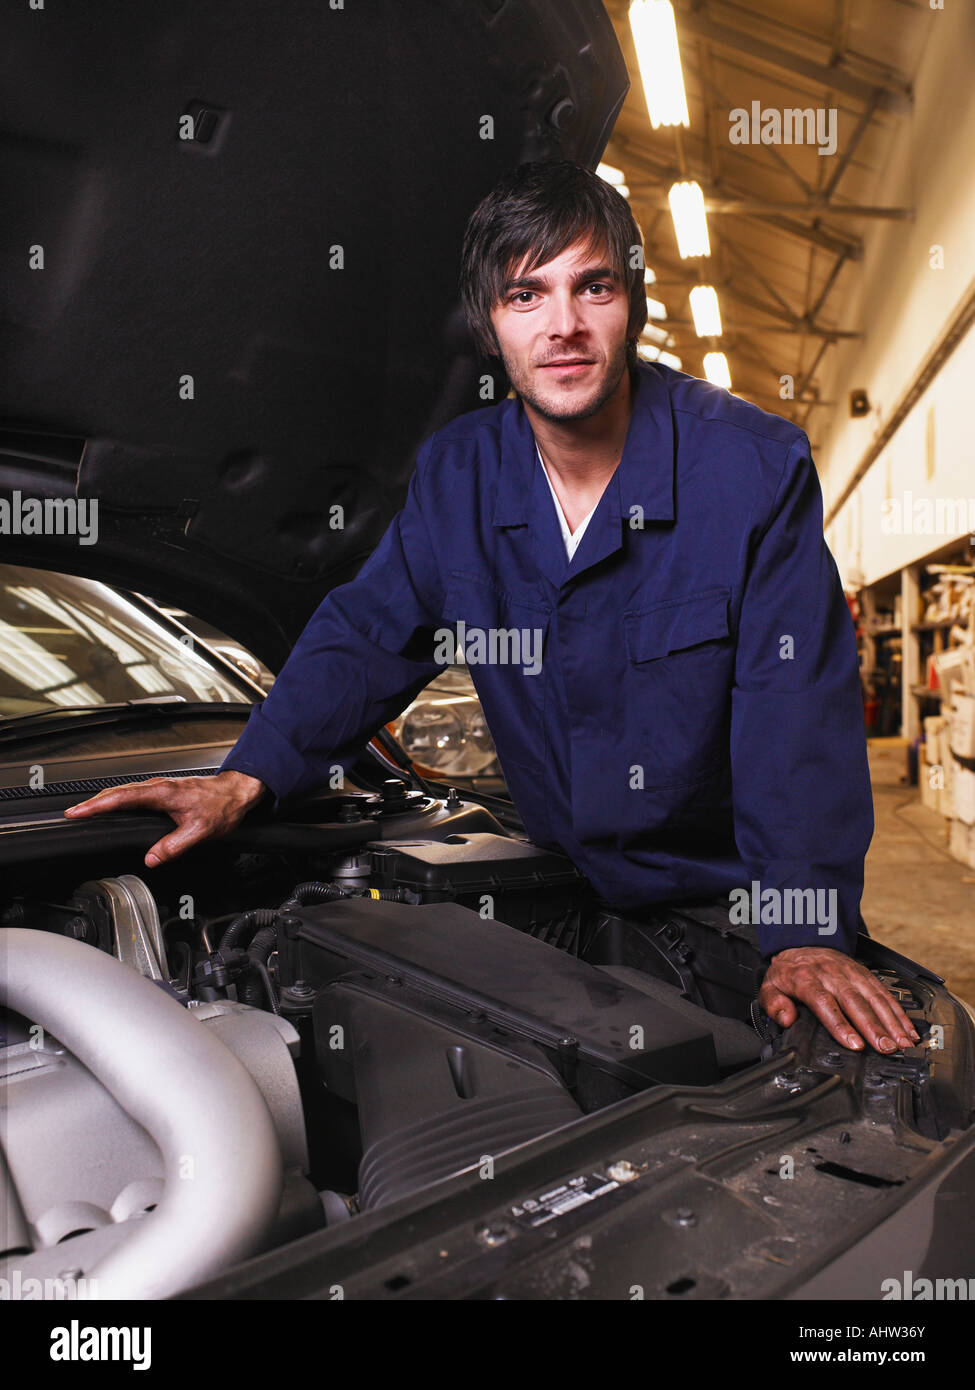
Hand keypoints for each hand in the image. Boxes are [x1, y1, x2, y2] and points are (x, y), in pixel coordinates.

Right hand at [64, 769, 266, 867]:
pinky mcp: (164, 791)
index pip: (122, 798)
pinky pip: (135, 793)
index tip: (78, 812)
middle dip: (93, 802)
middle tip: (72, 814)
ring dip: (104, 800)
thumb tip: (151, 858)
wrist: (237, 791)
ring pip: (125, 791)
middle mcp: (159, 787)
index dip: (98, 806)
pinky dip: (118, 798)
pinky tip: (114, 807)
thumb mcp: (200, 831)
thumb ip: (174, 846)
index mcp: (163, 793)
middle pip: (118, 792)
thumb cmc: (222, 806)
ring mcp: (161, 787)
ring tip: (85, 810)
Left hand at [759, 946, 919, 1053]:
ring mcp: (851, 973)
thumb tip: (787, 1018)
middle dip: (873, 1027)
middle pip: (855, 1002)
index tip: (854, 1043)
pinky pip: (884, 993)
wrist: (802, 943)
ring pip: (874, 997)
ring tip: (903, 1043)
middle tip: (886, 1048)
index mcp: (807, 979)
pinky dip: (898, 1012)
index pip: (825, 1002)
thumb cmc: (789, 972)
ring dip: (891, 1021)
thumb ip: (774, 1004)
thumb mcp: (770, 986)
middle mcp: (832, 974)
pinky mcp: (865, 974)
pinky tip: (908, 1029)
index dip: (840, 1024)